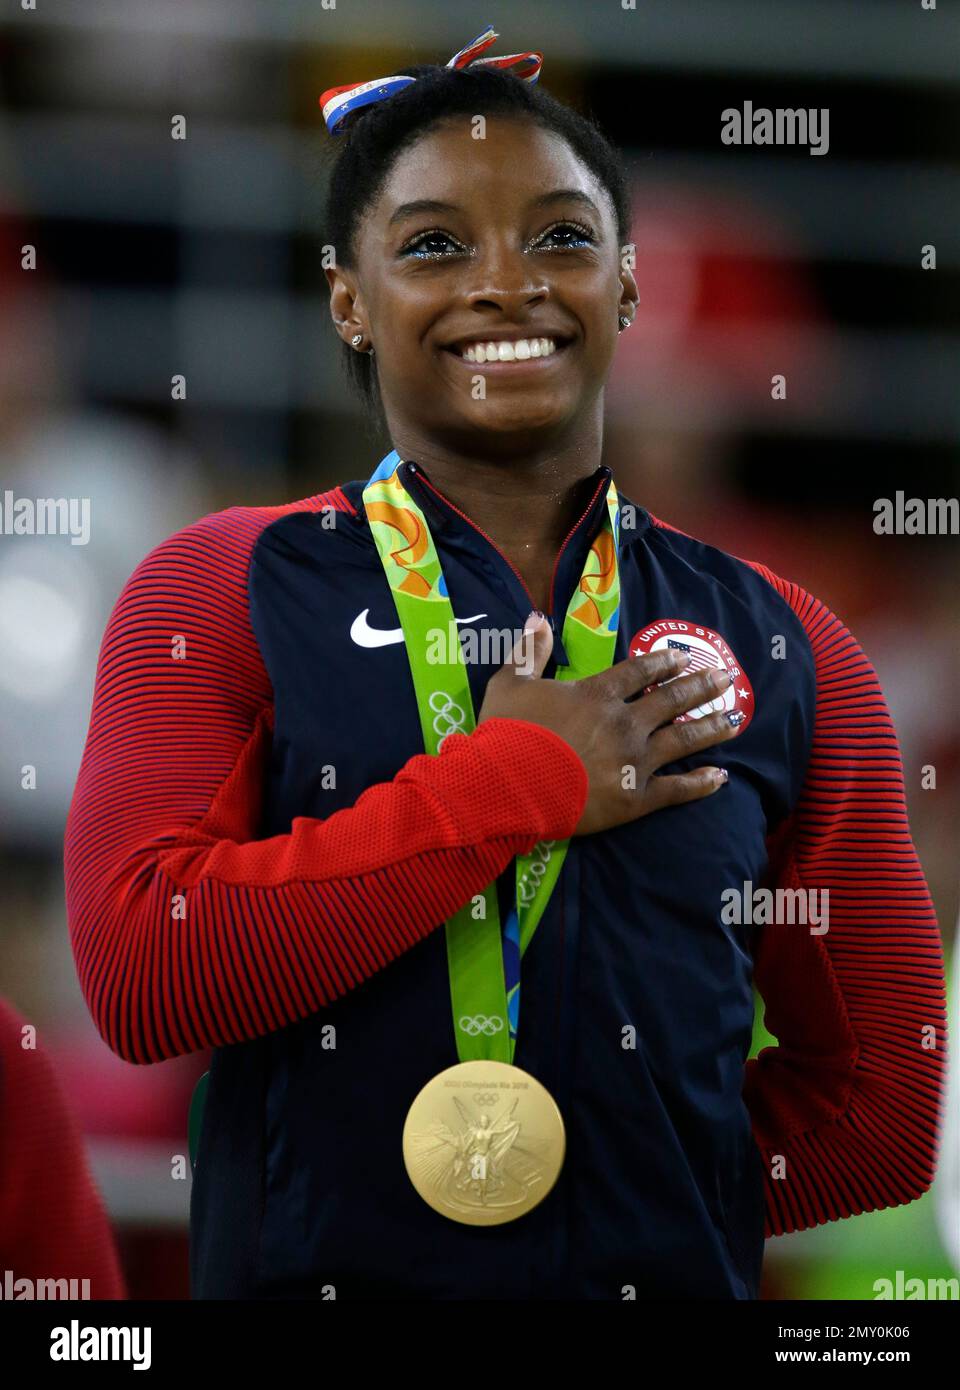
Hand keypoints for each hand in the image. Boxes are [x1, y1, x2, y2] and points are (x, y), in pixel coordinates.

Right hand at [477, 612, 743, 835]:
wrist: (506, 787)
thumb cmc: (506, 734)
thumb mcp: (509, 683)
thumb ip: (528, 651)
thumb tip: (536, 617)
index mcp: (597, 695)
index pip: (640, 672)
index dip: (663, 662)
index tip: (683, 657)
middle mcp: (625, 722)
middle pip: (672, 700)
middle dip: (701, 686)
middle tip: (725, 677)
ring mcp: (636, 760)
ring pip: (684, 739)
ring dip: (712, 727)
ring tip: (735, 718)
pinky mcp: (637, 798)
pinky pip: (678, 789)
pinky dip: (701, 783)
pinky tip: (722, 777)